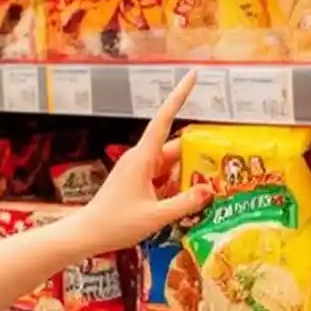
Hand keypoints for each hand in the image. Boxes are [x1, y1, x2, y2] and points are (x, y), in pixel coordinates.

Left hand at [72, 70, 213, 252]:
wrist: (86, 234)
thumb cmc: (115, 223)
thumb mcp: (155, 216)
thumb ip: (184, 203)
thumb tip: (209, 190)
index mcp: (142, 157)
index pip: (164, 119)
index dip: (179, 96)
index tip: (192, 76)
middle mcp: (141, 159)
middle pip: (175, 148)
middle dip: (198, 154)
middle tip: (223, 163)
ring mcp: (138, 171)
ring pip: (171, 165)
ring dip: (188, 175)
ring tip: (211, 188)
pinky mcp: (138, 183)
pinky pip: (164, 178)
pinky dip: (177, 186)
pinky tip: (191, 201)